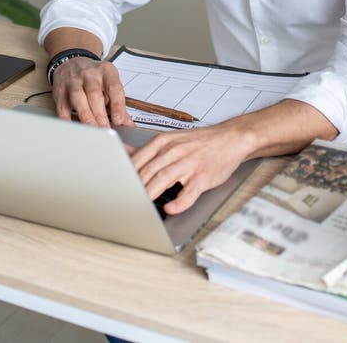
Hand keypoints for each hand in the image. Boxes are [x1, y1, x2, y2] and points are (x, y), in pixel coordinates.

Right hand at [52, 56, 134, 127]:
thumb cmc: (94, 77)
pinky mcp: (60, 90)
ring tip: (91, 129)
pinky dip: (67, 118)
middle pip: (95, 93)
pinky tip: (74, 127)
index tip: (119, 120)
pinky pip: (62, 105)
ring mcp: (73, 80)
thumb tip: (128, 125)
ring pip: (78, 97)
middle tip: (105, 129)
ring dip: (85, 115)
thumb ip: (118, 103)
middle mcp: (89, 73)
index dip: (117, 105)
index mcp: (106, 71)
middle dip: (100, 114)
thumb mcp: (109, 83)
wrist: (71, 62)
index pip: (114, 87)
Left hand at [131, 124, 250, 214]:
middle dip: (134, 187)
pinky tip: (171, 209)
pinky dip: (179, 202)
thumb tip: (122, 152)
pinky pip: (189, 192)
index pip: (139, 160)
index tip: (115, 187)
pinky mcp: (203, 176)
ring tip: (139, 206)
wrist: (230, 138)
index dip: (125, 175)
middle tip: (123, 201)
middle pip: (148, 170)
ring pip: (164, 179)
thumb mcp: (171, 139)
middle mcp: (175, 150)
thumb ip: (147, 149)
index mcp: (164, 141)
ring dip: (150, 193)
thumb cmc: (200, 142)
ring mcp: (189, 163)